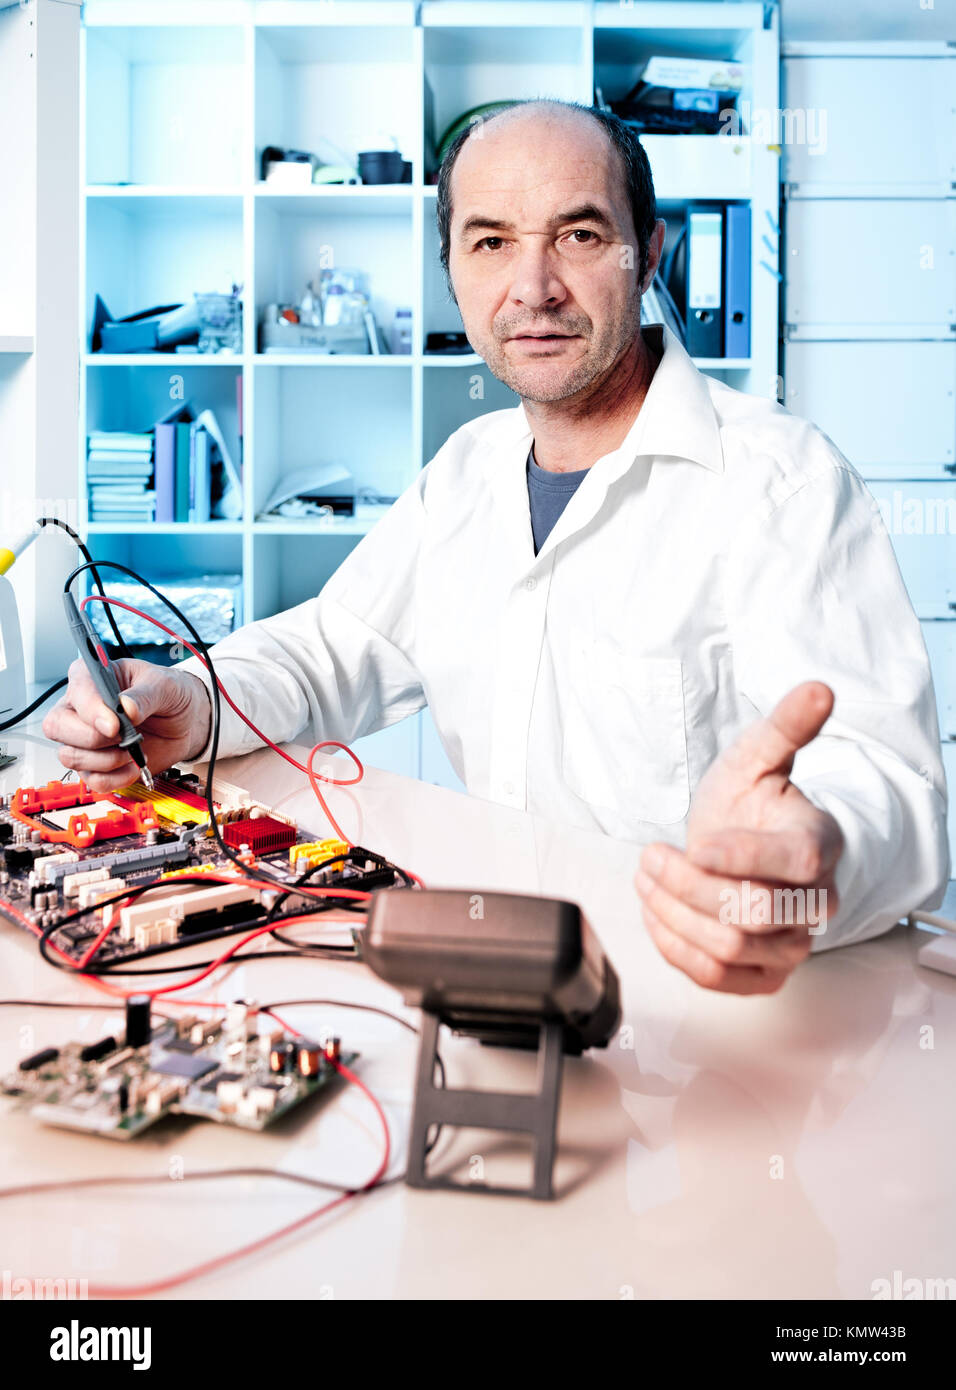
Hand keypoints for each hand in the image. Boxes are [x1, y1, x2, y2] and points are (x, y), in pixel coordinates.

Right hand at [42, 658, 212, 791]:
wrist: (185, 721)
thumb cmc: (168, 694)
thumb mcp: (164, 685)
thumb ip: (145, 695)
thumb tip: (127, 707)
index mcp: (91, 678)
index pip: (76, 691)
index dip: (91, 711)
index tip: (114, 725)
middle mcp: (80, 708)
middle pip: (57, 727)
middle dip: (92, 738)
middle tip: (123, 737)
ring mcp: (83, 738)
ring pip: (70, 756)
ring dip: (106, 760)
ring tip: (132, 751)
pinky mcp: (96, 764)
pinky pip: (92, 779)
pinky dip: (116, 778)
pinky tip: (134, 766)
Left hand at [635, 680, 843, 994]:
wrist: (741, 844)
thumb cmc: (751, 802)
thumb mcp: (758, 756)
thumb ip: (786, 725)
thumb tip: (818, 689)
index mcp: (821, 843)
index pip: (796, 861)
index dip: (743, 855)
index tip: (695, 843)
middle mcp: (816, 901)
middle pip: (751, 911)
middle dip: (686, 884)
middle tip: (651, 855)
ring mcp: (793, 942)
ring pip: (729, 948)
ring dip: (672, 912)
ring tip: (647, 877)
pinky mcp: (765, 974)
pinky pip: (719, 979)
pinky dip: (676, 947)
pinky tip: (657, 913)